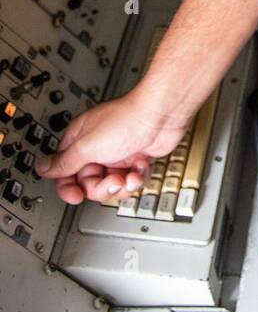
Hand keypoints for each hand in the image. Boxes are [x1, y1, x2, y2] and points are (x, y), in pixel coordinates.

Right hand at [34, 90, 190, 205]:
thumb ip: (64, 162)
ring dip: (122, 184)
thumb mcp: (88, 146)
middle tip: (112, 180)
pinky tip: (141, 167)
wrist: (162, 115)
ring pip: (111, 186)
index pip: (64, 171)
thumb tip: (42, 168)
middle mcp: (97, 148)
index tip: (75, 196)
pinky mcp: (136, 160)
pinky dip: (137, 177)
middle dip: (102, 187)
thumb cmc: (127, 119)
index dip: (68, 186)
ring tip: (130, 175)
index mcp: (80, 140)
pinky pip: (130, 181)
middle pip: (89, 183)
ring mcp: (117, 154)